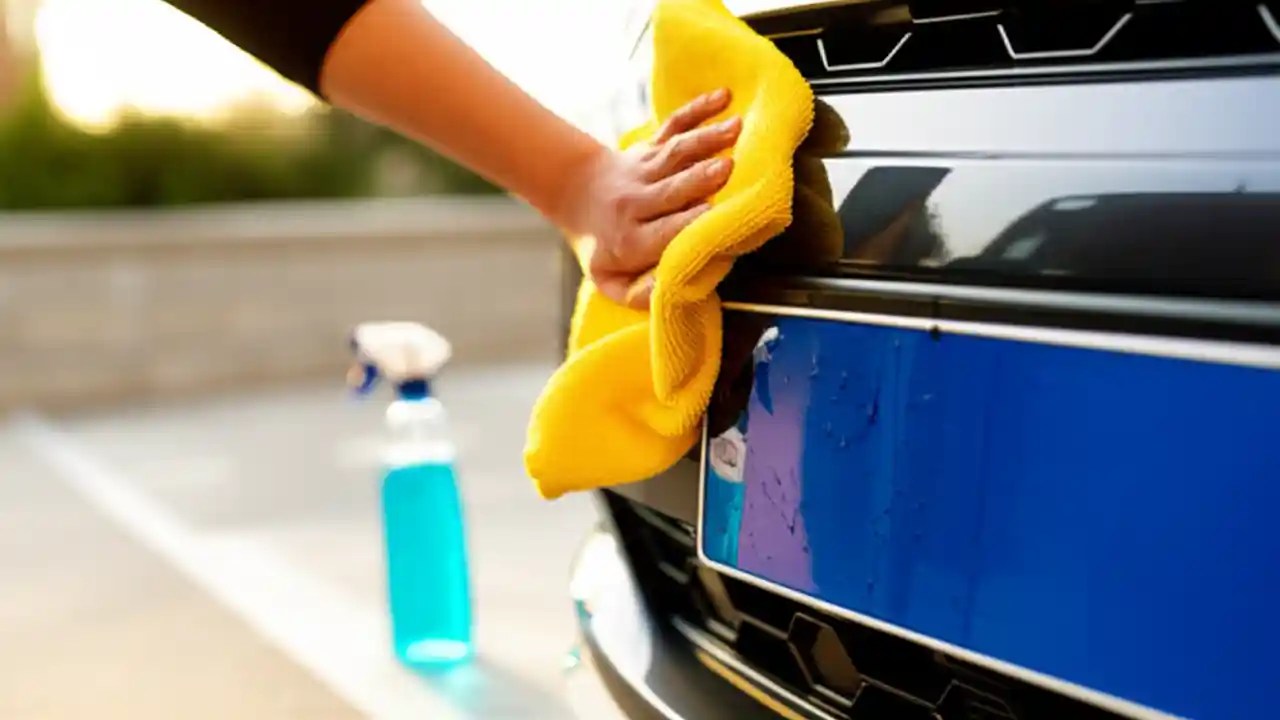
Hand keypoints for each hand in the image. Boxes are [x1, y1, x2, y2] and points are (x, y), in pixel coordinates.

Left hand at [564, 89, 740, 307]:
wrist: (577, 196)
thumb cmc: (604, 245)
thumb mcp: (610, 282)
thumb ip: (638, 294)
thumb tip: (672, 291)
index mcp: (630, 239)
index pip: (664, 232)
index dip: (689, 223)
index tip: (716, 215)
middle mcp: (636, 202)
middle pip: (671, 188)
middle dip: (700, 178)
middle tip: (729, 169)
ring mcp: (643, 169)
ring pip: (675, 154)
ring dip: (707, 139)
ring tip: (736, 129)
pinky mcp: (648, 145)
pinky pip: (672, 125)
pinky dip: (696, 108)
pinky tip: (721, 96)